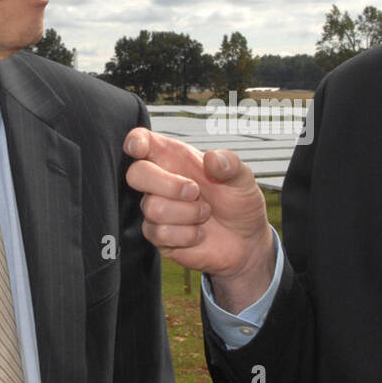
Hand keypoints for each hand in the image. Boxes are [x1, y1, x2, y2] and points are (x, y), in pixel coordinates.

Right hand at [124, 127, 274, 311]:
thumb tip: (212, 159)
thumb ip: (230, 164)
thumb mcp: (243, 178)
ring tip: (206, 213)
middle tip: (196, 191)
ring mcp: (157, 209)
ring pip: (152, 207)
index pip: (144, 142)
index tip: (138, 148)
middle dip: (167, 184)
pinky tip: (199, 233)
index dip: (135, 141)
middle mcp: (162, 181)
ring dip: (188, 213)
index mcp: (176, 158)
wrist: (245, 241)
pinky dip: (188, 234)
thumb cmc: (239, 203)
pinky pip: (160, 233)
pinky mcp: (158, 235)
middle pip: (136, 174)